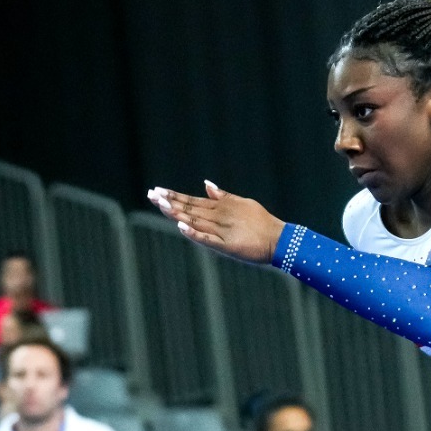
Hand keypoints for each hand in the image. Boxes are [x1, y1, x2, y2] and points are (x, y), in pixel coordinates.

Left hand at [147, 181, 285, 263]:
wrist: (279, 239)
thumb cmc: (261, 223)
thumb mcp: (242, 203)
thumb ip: (223, 196)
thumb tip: (207, 184)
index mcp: (220, 207)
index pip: (191, 201)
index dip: (173, 196)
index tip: (156, 191)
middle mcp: (218, 216)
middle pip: (189, 208)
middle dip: (169, 201)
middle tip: (151, 194)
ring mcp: (222, 230)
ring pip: (195, 220)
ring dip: (177, 213)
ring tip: (161, 205)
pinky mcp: (227, 245)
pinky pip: (207, 239)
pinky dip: (194, 233)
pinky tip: (181, 227)